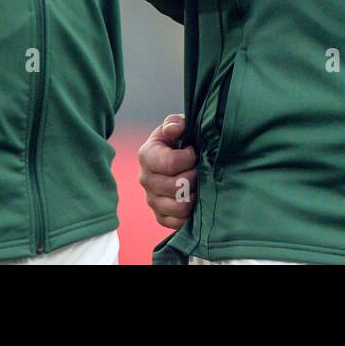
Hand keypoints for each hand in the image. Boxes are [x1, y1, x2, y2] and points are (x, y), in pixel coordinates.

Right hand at [137, 114, 197, 229]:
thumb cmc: (180, 138)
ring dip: (194, 196)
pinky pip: (177, 222)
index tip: (194, 152)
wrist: (179, 156)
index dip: (189, 158)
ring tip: (197, 184)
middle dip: (194, 177)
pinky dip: (189, 214)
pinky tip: (194, 200)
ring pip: (179, 207)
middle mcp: (145, 179)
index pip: (170, 163)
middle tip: (199, 170)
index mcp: (147, 155)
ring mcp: (151, 199)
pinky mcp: (160, 215)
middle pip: (176, 187)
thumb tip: (174, 128)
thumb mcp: (177, 125)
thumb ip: (175, 123)